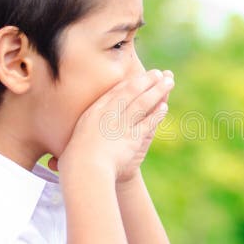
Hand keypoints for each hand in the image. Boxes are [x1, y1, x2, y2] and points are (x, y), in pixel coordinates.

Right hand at [49, 69, 173, 181]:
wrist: (83, 171)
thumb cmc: (75, 161)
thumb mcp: (75, 141)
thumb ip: (84, 134)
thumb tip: (82, 131)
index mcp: (94, 112)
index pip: (115, 92)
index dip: (130, 83)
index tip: (139, 76)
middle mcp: (108, 114)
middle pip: (131, 92)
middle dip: (146, 81)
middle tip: (158, 73)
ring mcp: (121, 124)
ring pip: (143, 102)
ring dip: (157, 91)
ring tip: (169, 82)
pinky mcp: (133, 137)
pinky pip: (148, 122)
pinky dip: (156, 113)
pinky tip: (164, 106)